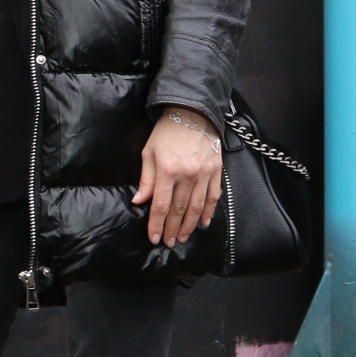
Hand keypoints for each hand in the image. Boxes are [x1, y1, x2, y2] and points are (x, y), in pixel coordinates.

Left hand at [132, 106, 223, 247]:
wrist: (193, 112)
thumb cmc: (166, 132)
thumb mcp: (149, 152)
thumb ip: (146, 179)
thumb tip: (139, 201)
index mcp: (167, 170)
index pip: (160, 205)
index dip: (156, 224)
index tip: (153, 238)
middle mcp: (188, 175)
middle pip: (179, 210)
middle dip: (172, 229)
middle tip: (168, 243)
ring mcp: (205, 174)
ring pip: (197, 207)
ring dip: (189, 226)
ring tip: (182, 238)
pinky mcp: (217, 171)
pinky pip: (213, 197)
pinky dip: (209, 212)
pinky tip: (204, 224)